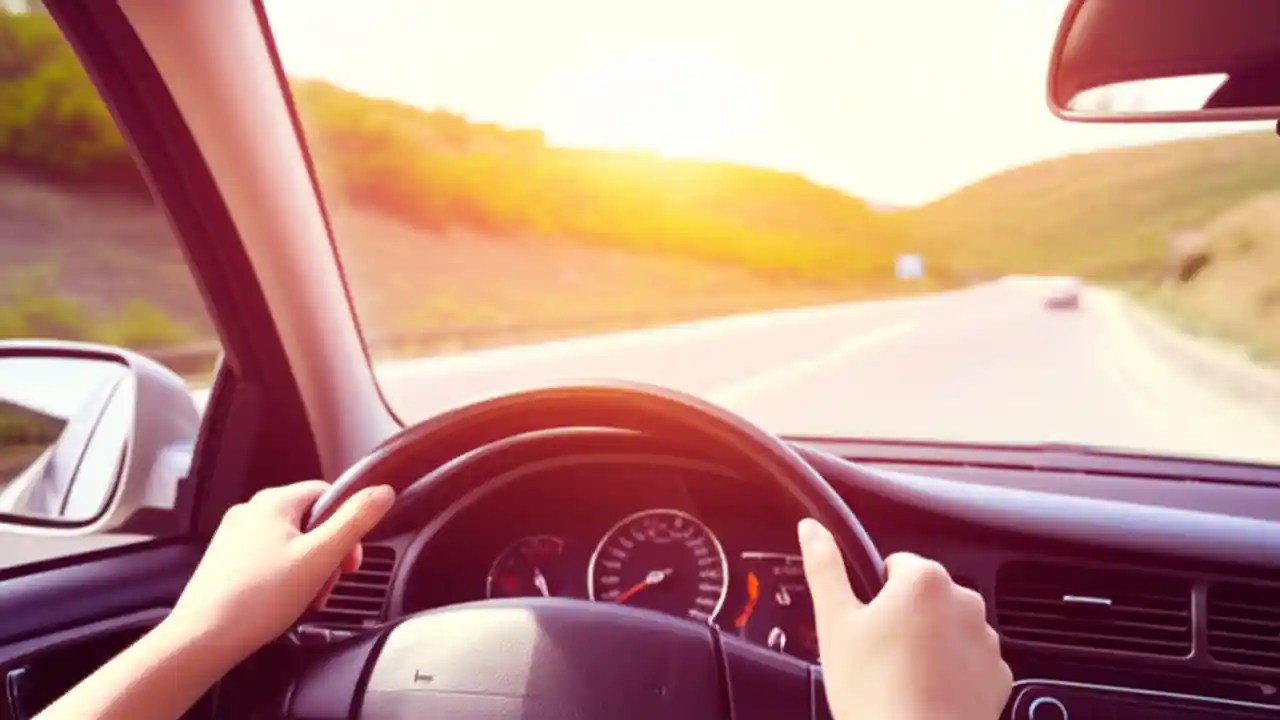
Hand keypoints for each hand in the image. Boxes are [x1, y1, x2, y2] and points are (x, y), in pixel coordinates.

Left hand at [165, 481, 394, 661]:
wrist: (203, 638)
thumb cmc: (258, 599)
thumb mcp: (320, 557)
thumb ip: (355, 521)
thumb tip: (381, 492)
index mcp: (274, 502)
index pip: (328, 494)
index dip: (348, 526)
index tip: (349, 560)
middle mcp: (250, 512)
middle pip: (310, 522)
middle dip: (327, 555)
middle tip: (327, 584)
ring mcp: (234, 537)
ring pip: (290, 544)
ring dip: (308, 571)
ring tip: (304, 599)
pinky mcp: (225, 561)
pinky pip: (268, 561)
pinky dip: (284, 579)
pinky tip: (283, 603)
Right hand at [798, 519, 1010, 719]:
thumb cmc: (872, 691)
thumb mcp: (834, 623)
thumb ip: (825, 566)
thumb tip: (812, 528)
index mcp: (924, 580)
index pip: (896, 566)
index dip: (875, 595)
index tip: (866, 627)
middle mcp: (965, 602)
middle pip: (924, 596)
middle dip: (904, 617)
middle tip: (878, 656)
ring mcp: (986, 641)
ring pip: (948, 628)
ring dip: (930, 643)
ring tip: (902, 679)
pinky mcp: (998, 676)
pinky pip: (970, 661)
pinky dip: (953, 672)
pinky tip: (928, 694)